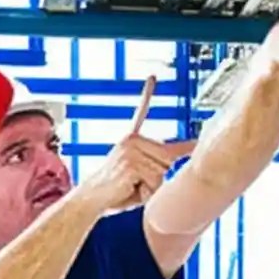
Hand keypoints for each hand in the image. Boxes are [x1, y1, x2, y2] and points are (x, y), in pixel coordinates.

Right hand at [77, 76, 195, 213]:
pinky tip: (130, 185)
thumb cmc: (118, 191)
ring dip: (153, 187)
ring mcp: (131, 150)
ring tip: (132, 187)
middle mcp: (131, 140)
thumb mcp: (141, 173)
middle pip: (168, 157)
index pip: (140, 114)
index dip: (146, 95)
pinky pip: (155, 181)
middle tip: (137, 183)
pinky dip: (147, 192)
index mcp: (132, 139)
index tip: (150, 77)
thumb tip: (186, 160)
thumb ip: (161, 165)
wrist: (91, 200)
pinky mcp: (130, 163)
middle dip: (161, 177)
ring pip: (163, 172)